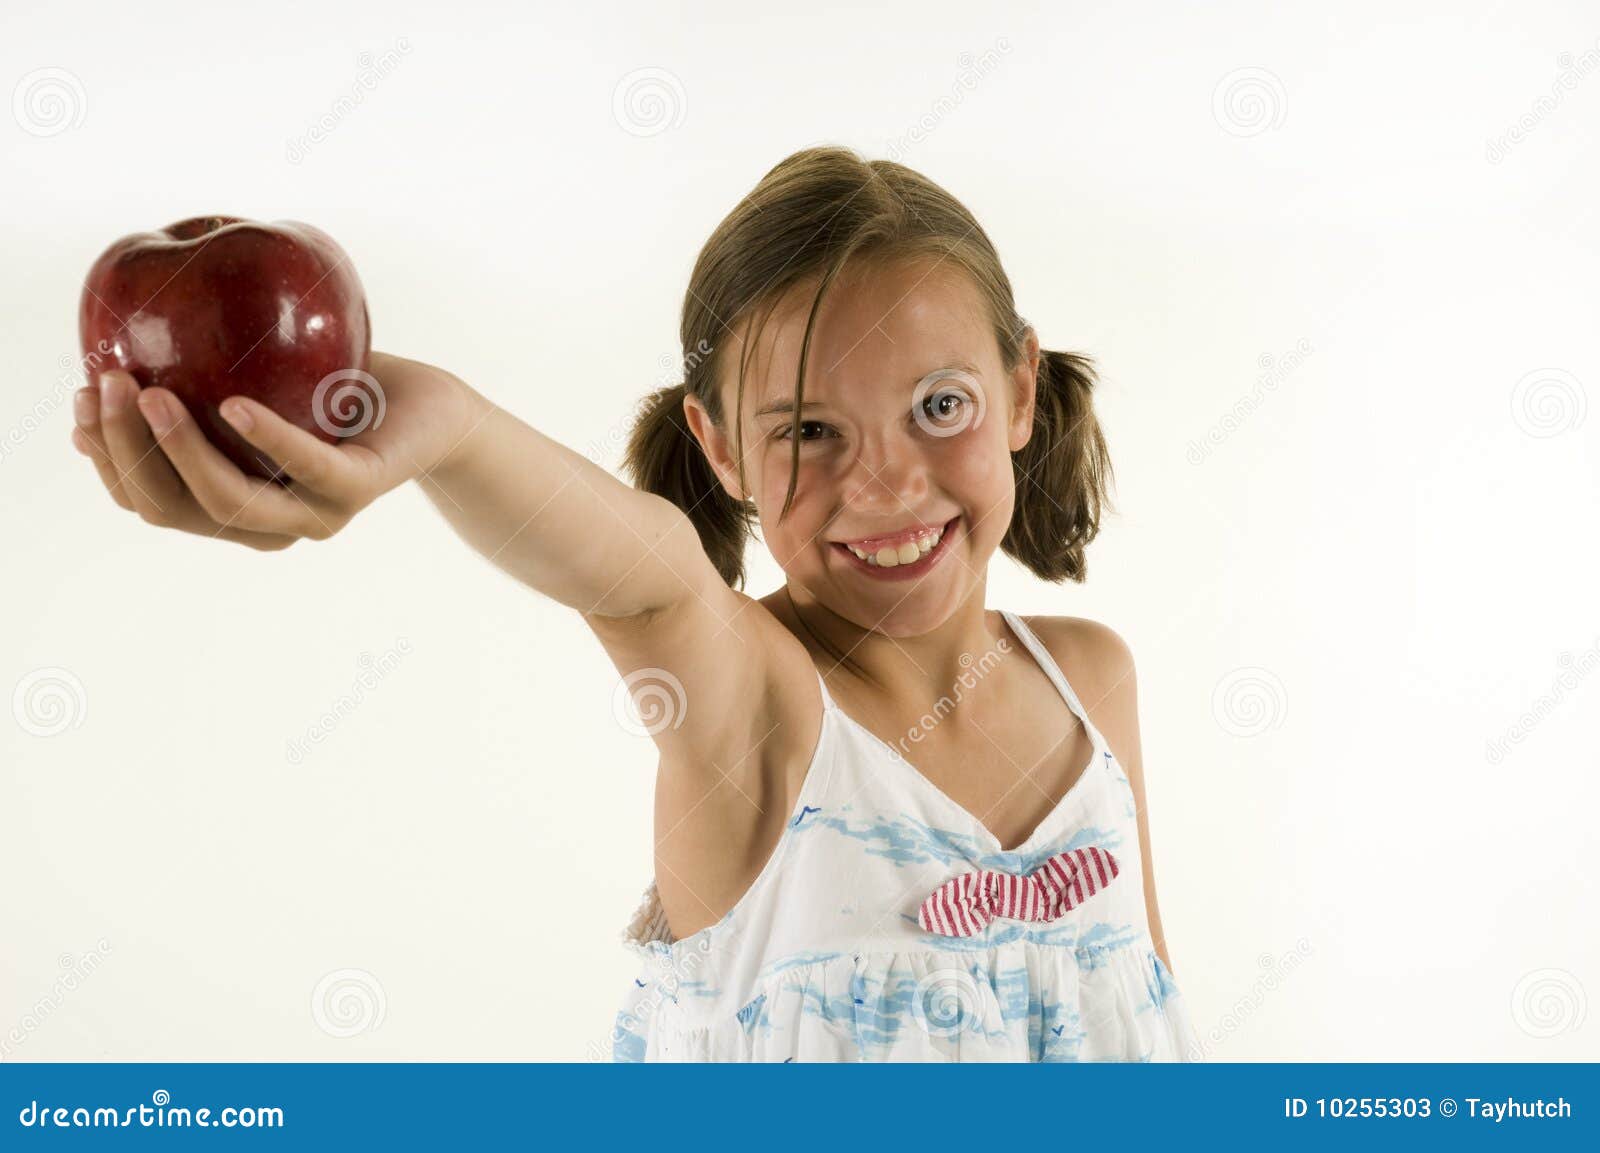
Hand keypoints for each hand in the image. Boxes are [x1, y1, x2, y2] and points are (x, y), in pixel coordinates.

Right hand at [70, 350, 483, 549]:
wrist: (426, 408)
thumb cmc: (329, 394)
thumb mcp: (247, 385)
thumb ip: (189, 390)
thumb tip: (105, 369)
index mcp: (235, 510)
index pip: (150, 504)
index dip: (107, 462)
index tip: (79, 403)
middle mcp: (272, 525)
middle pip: (175, 509)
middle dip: (127, 452)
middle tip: (106, 386)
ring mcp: (316, 513)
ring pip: (228, 501)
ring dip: (179, 449)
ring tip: (151, 394)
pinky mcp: (358, 488)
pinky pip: (304, 466)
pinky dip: (266, 437)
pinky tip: (233, 407)